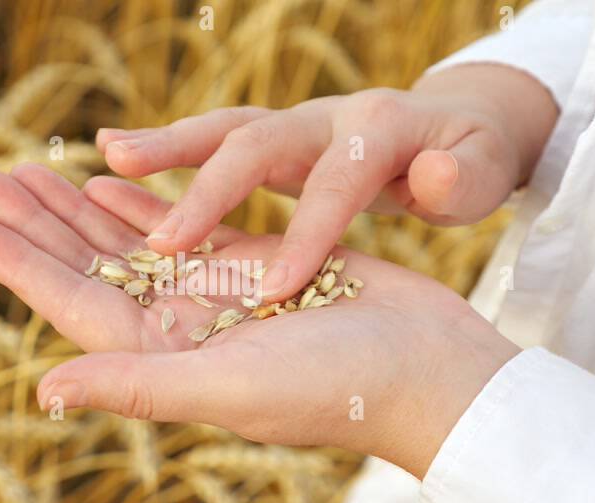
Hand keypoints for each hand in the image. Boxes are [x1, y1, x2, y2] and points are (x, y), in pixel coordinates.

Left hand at [0, 165, 519, 477]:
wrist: (427, 369)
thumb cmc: (338, 388)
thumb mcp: (229, 388)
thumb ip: (138, 386)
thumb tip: (44, 393)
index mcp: (165, 357)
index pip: (73, 302)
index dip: (19, 263)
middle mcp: (180, 328)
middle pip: (89, 265)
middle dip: (35, 221)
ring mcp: (214, 295)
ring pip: (128, 240)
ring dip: (77, 206)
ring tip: (28, 169)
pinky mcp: (253, 264)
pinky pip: (180, 227)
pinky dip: (141, 204)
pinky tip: (105, 181)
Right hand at [97, 64, 556, 301]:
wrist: (458, 123)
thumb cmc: (471, 160)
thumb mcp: (484, 170)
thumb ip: (467, 176)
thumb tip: (438, 171)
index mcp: (380, 130)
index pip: (338, 183)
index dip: (308, 233)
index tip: (275, 293)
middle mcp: (326, 118)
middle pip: (259, 142)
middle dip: (211, 188)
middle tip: (167, 242)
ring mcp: (294, 124)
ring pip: (222, 132)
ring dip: (166, 149)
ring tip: (110, 157)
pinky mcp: (274, 139)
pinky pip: (213, 145)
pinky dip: (167, 153)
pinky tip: (114, 164)